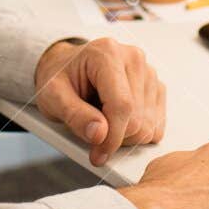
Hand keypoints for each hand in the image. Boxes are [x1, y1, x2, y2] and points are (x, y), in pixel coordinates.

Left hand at [33, 37, 165, 166]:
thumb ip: (75, 115)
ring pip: (149, 125)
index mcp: (107, 54)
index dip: (112, 138)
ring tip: (102, 121)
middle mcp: (133, 58)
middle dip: (115, 138)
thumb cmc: (59, 79)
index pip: (122, 105)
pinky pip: (156, 125)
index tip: (97, 155)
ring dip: (125, 136)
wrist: (66, 69)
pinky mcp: (156, 87)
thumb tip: (99, 134)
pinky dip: (137, 133)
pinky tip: (117, 121)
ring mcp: (148, 72)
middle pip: (138, 119)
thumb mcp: (52, 97)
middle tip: (92, 134)